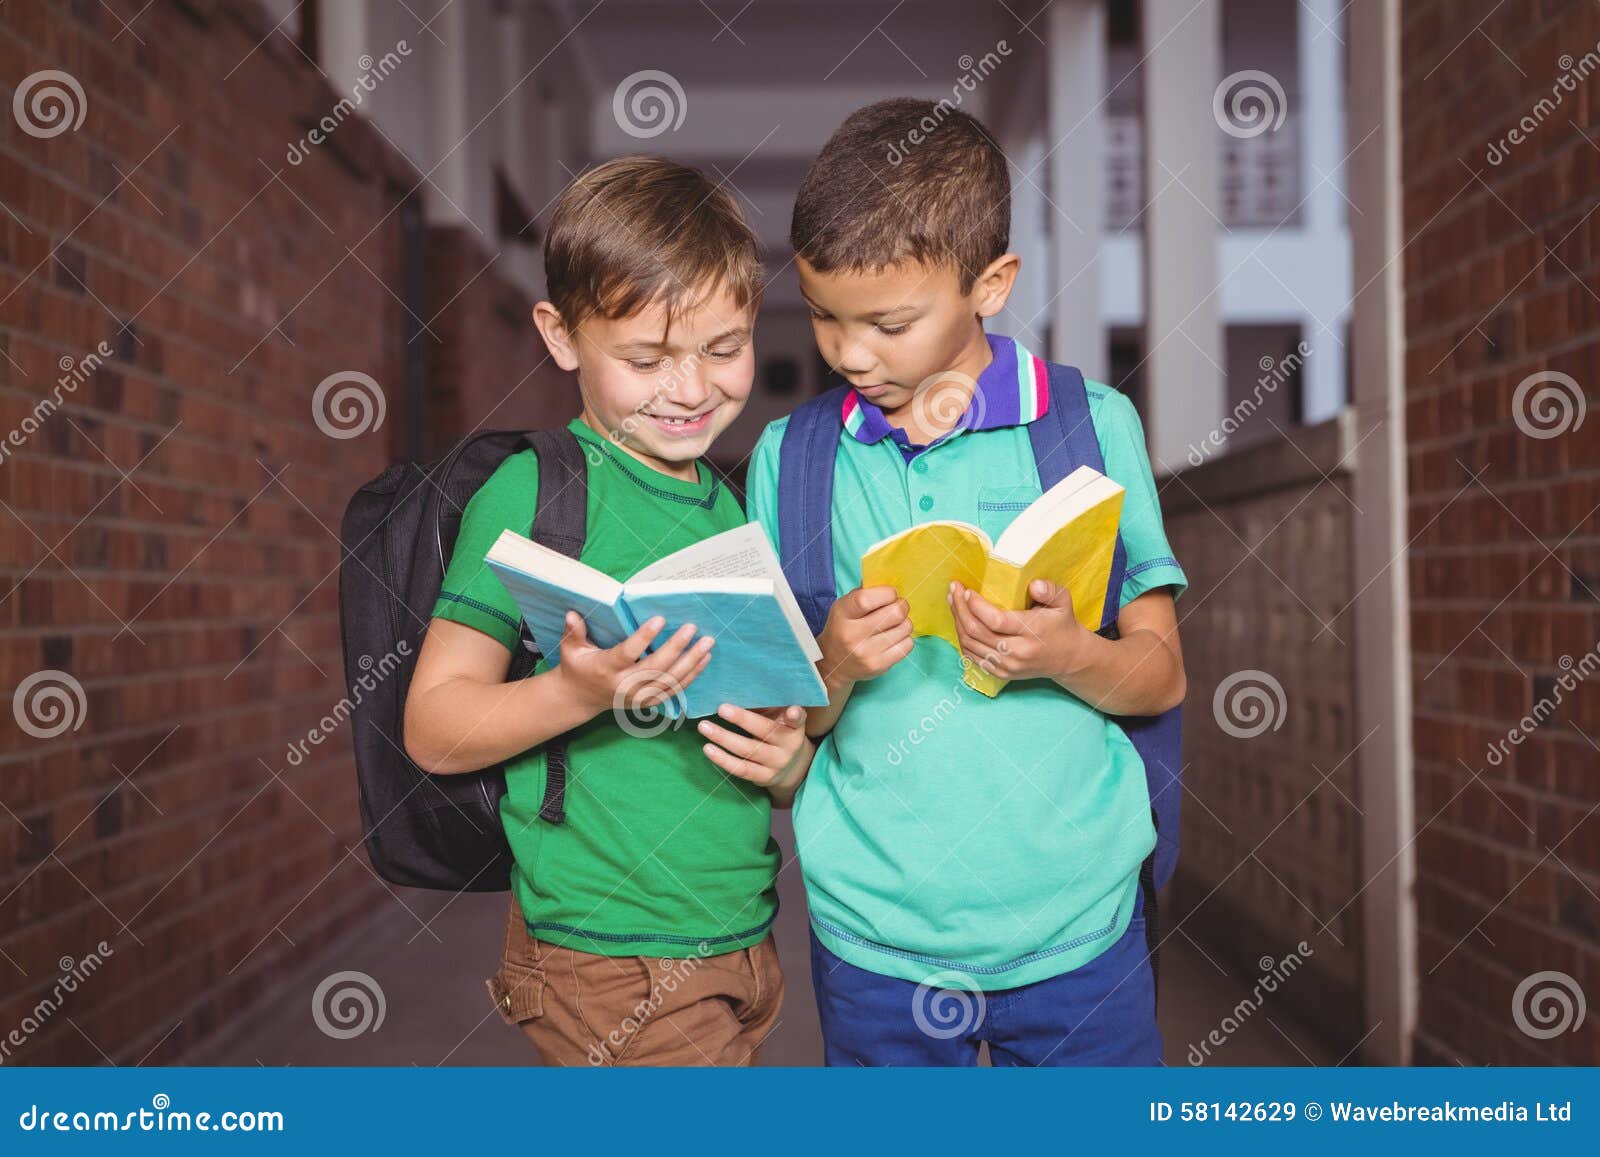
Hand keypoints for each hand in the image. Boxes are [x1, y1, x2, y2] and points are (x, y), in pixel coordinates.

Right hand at [554, 612, 713, 717]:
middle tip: (692, 628)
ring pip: (669, 682)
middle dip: (676, 648)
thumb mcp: (571, 649)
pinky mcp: (647, 703)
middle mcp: (623, 686)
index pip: (628, 653)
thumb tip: (573, 614)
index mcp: (605, 669)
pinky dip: (691, 676)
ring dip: (691, 662)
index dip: (644, 637)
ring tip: (706, 643)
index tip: (660, 619)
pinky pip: (674, 691)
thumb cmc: (577, 666)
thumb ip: (574, 632)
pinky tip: (704, 659)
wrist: (580, 698)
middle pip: (655, 668)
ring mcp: (637, 697)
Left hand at [698, 704, 812, 796]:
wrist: (792, 768)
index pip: (798, 720)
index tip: (792, 711)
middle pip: (765, 732)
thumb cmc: (779, 732)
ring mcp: (777, 763)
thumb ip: (767, 706)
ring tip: (704, 727)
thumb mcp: (779, 719)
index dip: (795, 716)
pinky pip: (741, 769)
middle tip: (721, 708)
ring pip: (748, 751)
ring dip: (724, 738)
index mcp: (794, 727)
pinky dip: (723, 759)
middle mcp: (789, 746)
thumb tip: (735, 686)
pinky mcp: (764, 777)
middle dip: (742, 719)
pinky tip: (708, 749)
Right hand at [817, 585, 912, 688]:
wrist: (833, 664)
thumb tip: (888, 577)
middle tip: (898, 606)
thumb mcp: (844, 607)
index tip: (890, 594)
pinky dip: (905, 638)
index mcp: (842, 615)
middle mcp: (852, 635)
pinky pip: (907, 645)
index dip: (886, 593)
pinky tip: (895, 638)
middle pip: (894, 614)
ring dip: (904, 622)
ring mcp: (867, 653)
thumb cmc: (842, 628)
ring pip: (904, 628)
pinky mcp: (879, 666)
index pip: (867, 599)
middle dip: (901, 606)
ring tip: (895, 624)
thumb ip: (863, 592)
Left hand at [948, 578, 1090, 681]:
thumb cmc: (1062, 625)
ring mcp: (1007, 666)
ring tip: (953, 601)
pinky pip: (971, 655)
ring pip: (969, 644)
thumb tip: (1034, 585)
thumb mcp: (1063, 602)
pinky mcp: (1000, 673)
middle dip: (960, 608)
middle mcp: (1017, 653)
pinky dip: (961, 637)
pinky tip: (960, 620)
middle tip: (954, 589)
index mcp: (1032, 633)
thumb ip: (1050, 590)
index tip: (968, 590)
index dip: (976, 606)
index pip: (995, 621)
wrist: (1068, 658)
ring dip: (957, 621)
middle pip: (976, 632)